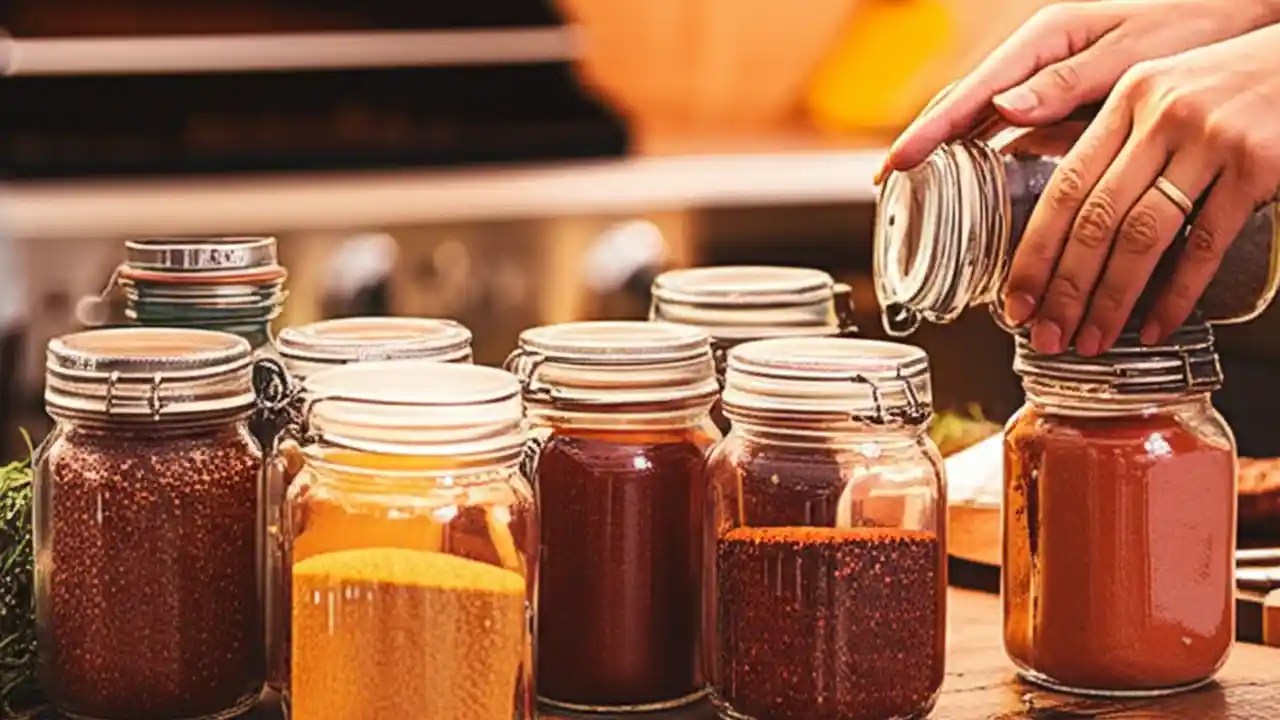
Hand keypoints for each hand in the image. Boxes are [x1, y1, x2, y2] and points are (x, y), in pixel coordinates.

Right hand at [880, 0, 1279, 177]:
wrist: (1237, 13)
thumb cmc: (1195, 23)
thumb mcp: (1134, 53)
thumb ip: (1069, 81)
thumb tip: (1005, 108)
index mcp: (1046, 39)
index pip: (971, 92)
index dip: (929, 131)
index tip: (896, 163)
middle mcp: (1037, 56)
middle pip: (962, 102)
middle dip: (921, 142)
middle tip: (885, 181)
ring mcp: (1045, 74)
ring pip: (979, 115)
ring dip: (944, 149)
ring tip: (911, 184)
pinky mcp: (1060, 93)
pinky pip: (1008, 123)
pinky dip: (981, 149)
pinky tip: (968, 175)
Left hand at [1010, 24, 1279, 354]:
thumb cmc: (1229, 86)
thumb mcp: (1161, 92)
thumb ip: (1111, 141)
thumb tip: (1056, 212)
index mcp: (1128, 100)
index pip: (1065, 188)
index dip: (1035, 252)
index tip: (1016, 301)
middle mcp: (1162, 116)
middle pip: (1096, 219)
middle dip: (1065, 289)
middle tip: (1047, 334)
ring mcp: (1211, 140)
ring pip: (1143, 236)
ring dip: (1111, 300)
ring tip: (1093, 339)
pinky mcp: (1259, 164)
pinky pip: (1206, 245)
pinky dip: (1176, 294)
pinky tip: (1156, 325)